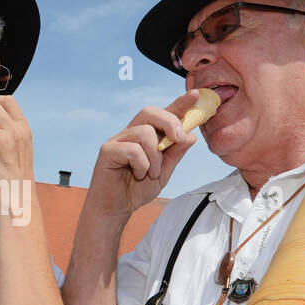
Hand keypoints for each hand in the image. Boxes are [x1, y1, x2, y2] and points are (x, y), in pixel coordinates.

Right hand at [88, 92, 204, 219]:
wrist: (116, 209)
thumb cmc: (136, 189)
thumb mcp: (164, 173)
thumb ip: (175, 154)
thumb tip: (190, 136)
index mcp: (146, 136)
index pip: (163, 114)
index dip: (179, 103)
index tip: (196, 95)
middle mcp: (131, 133)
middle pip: (150, 112)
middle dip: (170, 123)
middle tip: (179, 139)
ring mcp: (118, 140)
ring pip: (144, 132)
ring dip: (155, 156)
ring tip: (151, 174)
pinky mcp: (108, 151)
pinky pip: (132, 149)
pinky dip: (141, 165)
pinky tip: (137, 175)